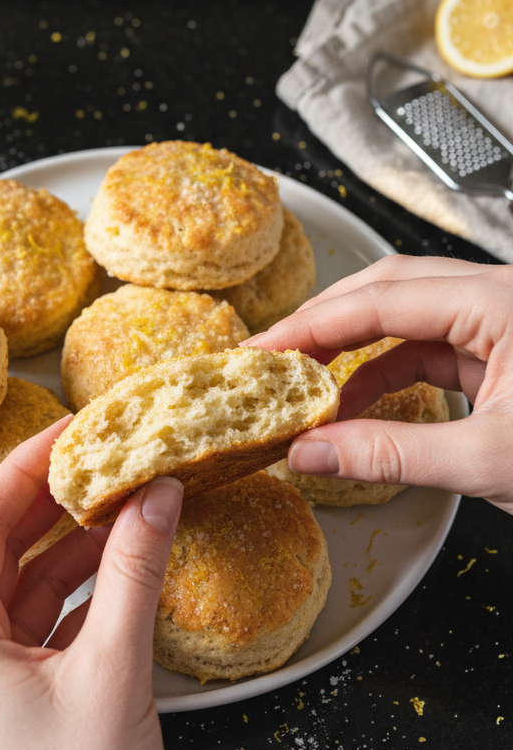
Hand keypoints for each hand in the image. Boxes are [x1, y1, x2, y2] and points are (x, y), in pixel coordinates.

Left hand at [0, 419, 195, 749]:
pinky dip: (80, 597)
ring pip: (26, 590)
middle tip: (110, 454)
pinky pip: (41, 630)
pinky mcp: (11, 707)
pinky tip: (125, 566)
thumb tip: (158, 491)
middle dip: (57, 503)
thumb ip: (134, 570)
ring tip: (130, 502)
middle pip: (1, 552)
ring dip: (76, 550)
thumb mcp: (116, 668)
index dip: (30, 465)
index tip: (76, 425)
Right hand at [246, 255, 512, 514]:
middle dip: (327, 323)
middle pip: (390, 288)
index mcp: (500, 302)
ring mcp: (500, 320)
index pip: (383, 300)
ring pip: (409, 314)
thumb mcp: (484, 461)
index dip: (312, 326)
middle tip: (273, 358)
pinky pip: (431, 346)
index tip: (260, 351)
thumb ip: (391, 454)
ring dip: (353, 349)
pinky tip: (352, 402)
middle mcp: (499, 294)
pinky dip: (386, 371)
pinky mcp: (501, 349)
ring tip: (305, 384)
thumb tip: (309, 453)